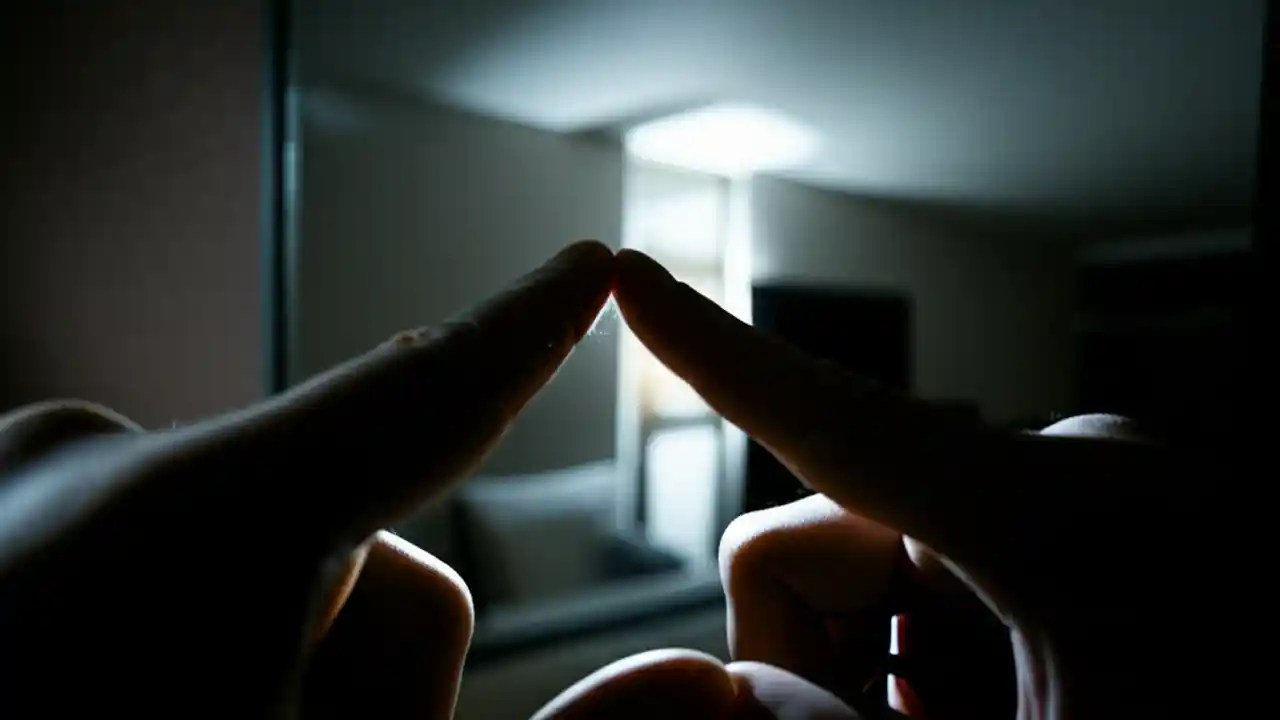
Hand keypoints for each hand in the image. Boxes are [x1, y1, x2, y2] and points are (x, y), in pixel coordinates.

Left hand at [0, 241, 613, 716]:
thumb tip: (705, 680)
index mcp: (193, 531)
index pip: (427, 393)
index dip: (528, 331)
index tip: (584, 267)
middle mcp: (91, 469)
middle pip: (353, 542)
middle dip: (366, 658)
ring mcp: (22, 492)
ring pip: (259, 554)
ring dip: (278, 661)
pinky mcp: (1, 517)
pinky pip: (153, 550)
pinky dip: (183, 634)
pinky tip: (150, 704)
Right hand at [537, 250, 1235, 718]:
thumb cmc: (1198, 714)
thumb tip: (745, 693)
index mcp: (1046, 509)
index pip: (832, 416)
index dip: (713, 353)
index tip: (631, 275)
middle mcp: (1042, 477)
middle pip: (813, 548)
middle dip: (808, 663)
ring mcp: (1062, 502)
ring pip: (862, 574)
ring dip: (873, 674)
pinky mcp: (1078, 529)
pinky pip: (934, 576)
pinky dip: (929, 658)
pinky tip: (998, 706)